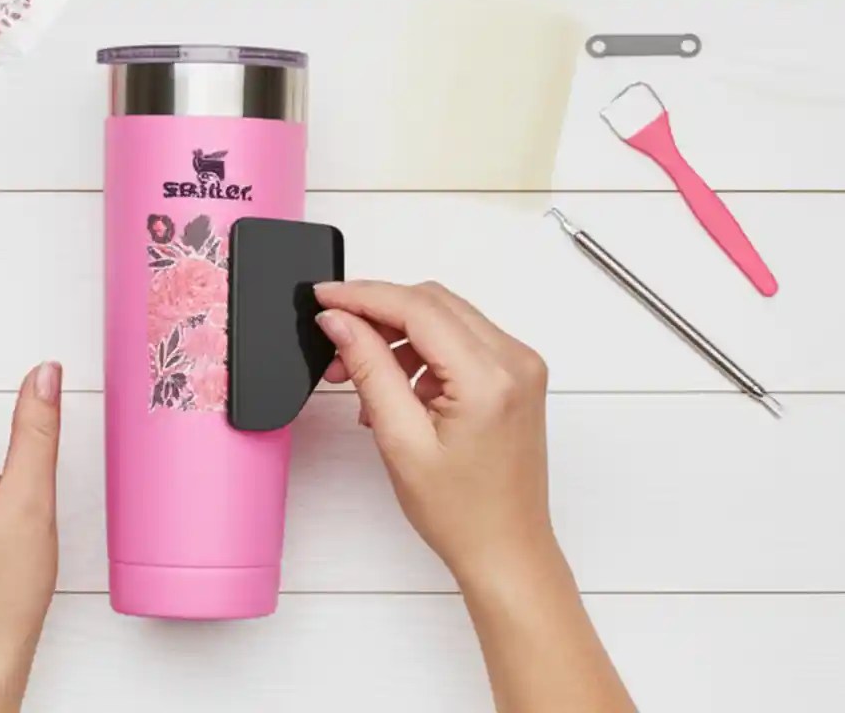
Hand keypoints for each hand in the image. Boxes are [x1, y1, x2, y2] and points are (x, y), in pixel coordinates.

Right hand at [316, 281, 634, 712]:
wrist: (506, 550)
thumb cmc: (463, 513)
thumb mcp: (400, 440)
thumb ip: (369, 368)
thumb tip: (340, 320)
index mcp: (490, 378)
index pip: (417, 308)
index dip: (362, 296)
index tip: (323, 297)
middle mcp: (515, 361)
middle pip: (433, 303)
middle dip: (377, 314)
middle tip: (334, 340)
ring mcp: (521, 366)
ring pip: (446, 317)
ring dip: (397, 334)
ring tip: (359, 376)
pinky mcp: (517, 376)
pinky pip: (462, 340)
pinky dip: (422, 352)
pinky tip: (395, 387)